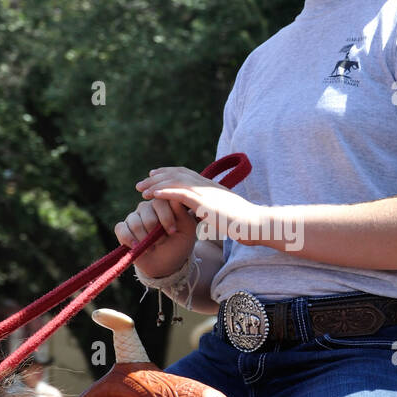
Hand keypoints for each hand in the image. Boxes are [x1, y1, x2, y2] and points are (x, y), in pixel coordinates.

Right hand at [113, 187, 198, 278]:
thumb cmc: (179, 244)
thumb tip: (174, 198)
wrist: (167, 264)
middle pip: (146, 212)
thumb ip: (182, 213)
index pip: (160, 201)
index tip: (172, 232)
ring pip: (134, 222)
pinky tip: (137, 247)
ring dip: (144, 238)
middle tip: (162, 241)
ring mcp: (134, 216)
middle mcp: (147, 206)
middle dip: (155, 231)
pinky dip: (129, 239)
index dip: (166, 217)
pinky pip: (121, 228)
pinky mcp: (123, 227)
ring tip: (152, 247)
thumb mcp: (187, 230)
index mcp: (164, 203)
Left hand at [136, 167, 264, 241]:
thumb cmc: (242, 222)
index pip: (185, 173)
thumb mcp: (223, 212)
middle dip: (158, 177)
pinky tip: (153, 195)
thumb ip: (211, 208)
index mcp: (210, 186)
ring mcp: (205, 192)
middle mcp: (206, 185)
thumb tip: (202, 212)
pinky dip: (165, 192)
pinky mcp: (204, 202)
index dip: (168, 173)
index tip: (155, 175)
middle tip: (143, 182)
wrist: (254, 224)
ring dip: (156, 184)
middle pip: (177, 174)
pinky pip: (180, 193)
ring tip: (142, 189)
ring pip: (175, 181)